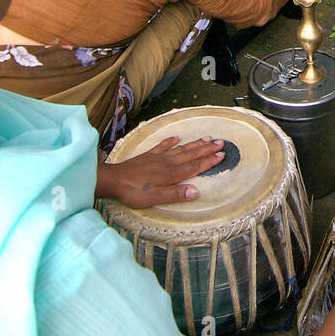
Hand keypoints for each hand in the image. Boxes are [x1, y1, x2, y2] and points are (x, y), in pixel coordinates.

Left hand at [97, 136, 224, 207]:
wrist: (113, 180)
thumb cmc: (133, 191)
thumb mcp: (155, 198)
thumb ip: (175, 194)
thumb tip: (196, 191)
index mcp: (171, 174)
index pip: (194, 166)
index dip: (208, 161)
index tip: (221, 155)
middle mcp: (167, 163)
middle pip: (191, 154)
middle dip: (206, 149)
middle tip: (221, 142)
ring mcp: (157, 158)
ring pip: (180, 149)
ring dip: (194, 144)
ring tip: (206, 138)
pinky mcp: (148, 156)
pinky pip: (162, 146)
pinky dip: (170, 141)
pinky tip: (176, 137)